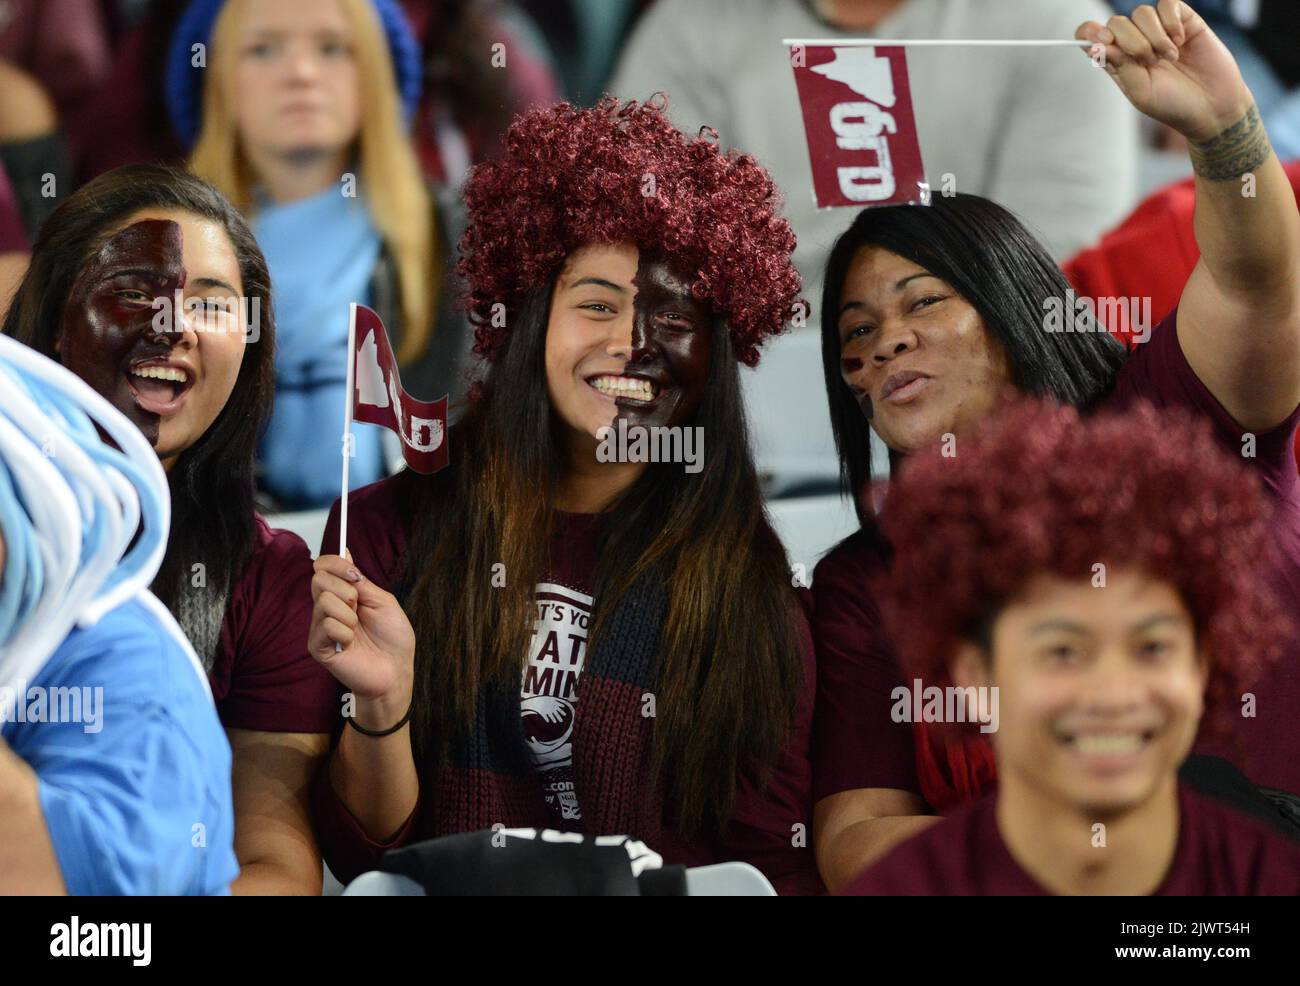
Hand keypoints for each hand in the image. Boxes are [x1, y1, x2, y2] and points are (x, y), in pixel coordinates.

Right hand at [308, 553, 415, 710]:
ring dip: (350, 615)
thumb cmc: (393, 638)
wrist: (396, 670)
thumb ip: (361, 581)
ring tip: (358, 631)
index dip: (335, 564)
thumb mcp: (383, 601)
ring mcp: (320, 627)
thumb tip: (345, 552)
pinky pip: (326, 625)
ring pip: (324, 602)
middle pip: (319, 580)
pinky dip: (345, 633)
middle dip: (346, 590)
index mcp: (342, 595)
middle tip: (359, 609)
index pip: (323, 568)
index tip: (354, 575)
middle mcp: (327, 608)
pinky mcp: (317, 646)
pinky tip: (351, 644)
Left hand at [1077, 1, 1252, 141]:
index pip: (1090, 36)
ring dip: (1155, 36)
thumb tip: (1099, 44)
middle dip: (1132, 42)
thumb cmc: (1172, 104)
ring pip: (1141, 12)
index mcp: (1117, 61)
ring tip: (1170, 57)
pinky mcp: (1182, 20)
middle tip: (1152, 62)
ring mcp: (1158, 30)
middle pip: (1116, 22)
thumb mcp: (1140, 91)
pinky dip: (1171, 22)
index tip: (1105, 42)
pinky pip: (1167, 4)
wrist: (1212, 105)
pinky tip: (1181, 41)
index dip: (1091, 33)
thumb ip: (1120, 66)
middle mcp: (1134, 43)